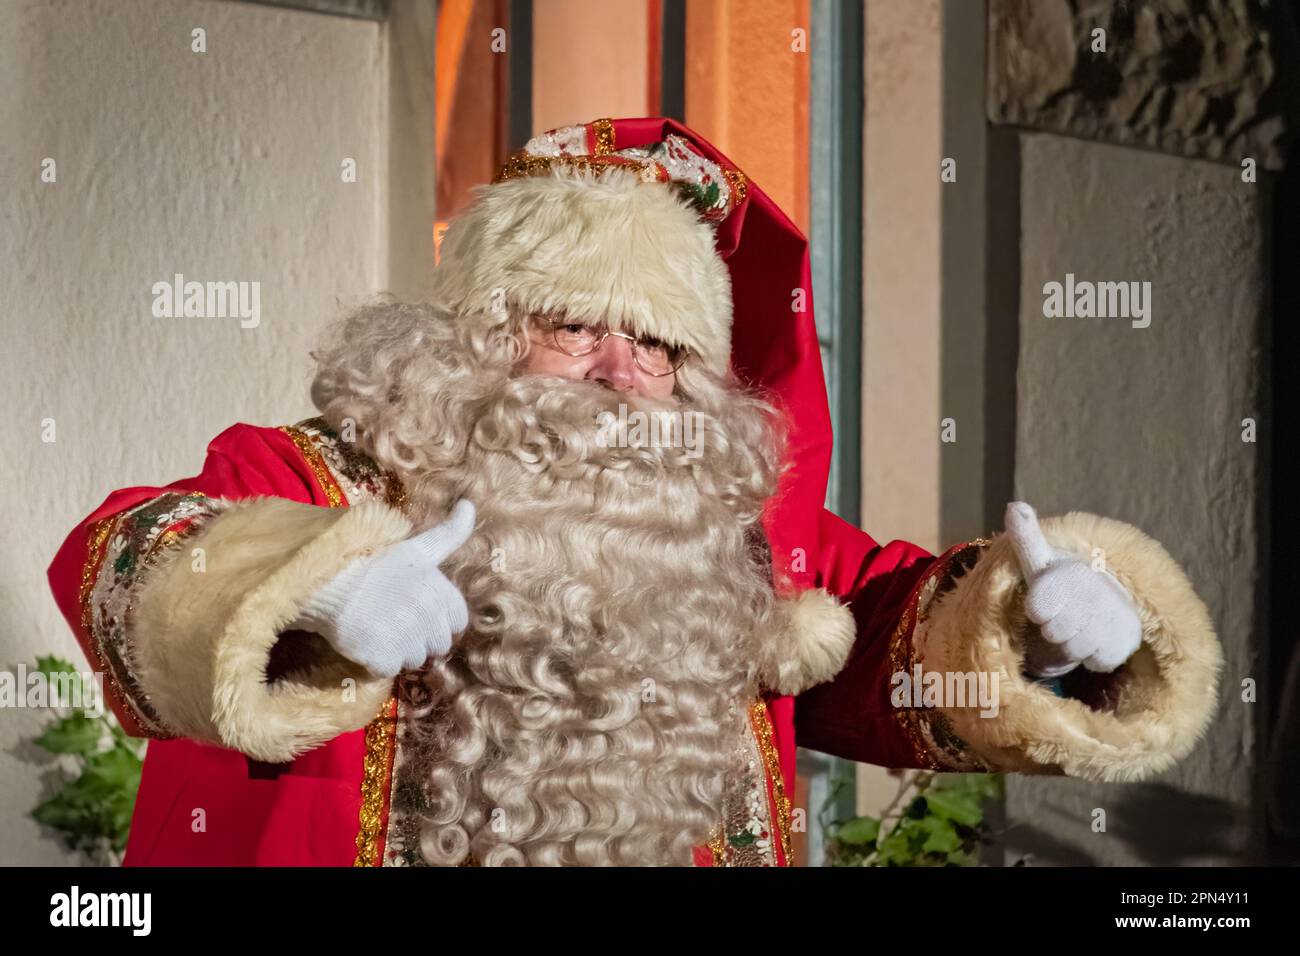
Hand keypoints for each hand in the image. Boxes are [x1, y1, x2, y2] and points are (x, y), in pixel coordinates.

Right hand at [289, 499, 475, 677]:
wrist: (327, 580)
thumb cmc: (374, 562)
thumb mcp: (417, 546)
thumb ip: (450, 533)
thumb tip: (470, 504)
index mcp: (441, 591)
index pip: (457, 622)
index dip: (438, 618)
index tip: (416, 607)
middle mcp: (427, 615)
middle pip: (438, 645)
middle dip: (419, 636)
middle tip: (393, 617)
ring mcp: (405, 637)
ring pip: (414, 659)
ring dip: (398, 650)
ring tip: (377, 626)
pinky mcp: (380, 656)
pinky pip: (389, 670)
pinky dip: (377, 661)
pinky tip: (365, 638)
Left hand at [1005, 501, 1141, 676]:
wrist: (1104, 604)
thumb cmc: (1060, 583)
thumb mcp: (1038, 561)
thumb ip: (1026, 538)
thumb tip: (1014, 506)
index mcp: (1073, 572)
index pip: (1040, 607)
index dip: (1037, 610)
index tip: (1042, 602)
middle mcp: (1098, 593)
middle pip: (1055, 631)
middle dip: (1052, 629)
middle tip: (1061, 616)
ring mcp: (1115, 618)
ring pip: (1074, 648)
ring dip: (1069, 643)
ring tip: (1076, 626)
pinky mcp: (1127, 643)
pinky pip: (1095, 661)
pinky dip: (1089, 656)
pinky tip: (1093, 639)